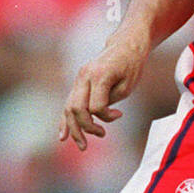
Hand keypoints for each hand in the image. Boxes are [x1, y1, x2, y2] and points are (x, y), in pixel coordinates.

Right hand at [59, 34, 147, 150]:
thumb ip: (110, 102)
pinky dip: (65, 121)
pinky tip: (62, 136)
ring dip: (74, 129)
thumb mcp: (127, 85)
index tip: (119, 114)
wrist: (125, 46)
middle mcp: (84, 76)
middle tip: (101, 135)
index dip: (107, 116)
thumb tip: (96, 116)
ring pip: (69, 108)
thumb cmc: (131, 66)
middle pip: (76, 108)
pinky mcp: (78, 83)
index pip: (95, 106)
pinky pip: (68, 104)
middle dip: (86, 127)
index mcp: (99, 75)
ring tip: (83, 146)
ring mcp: (79, 79)